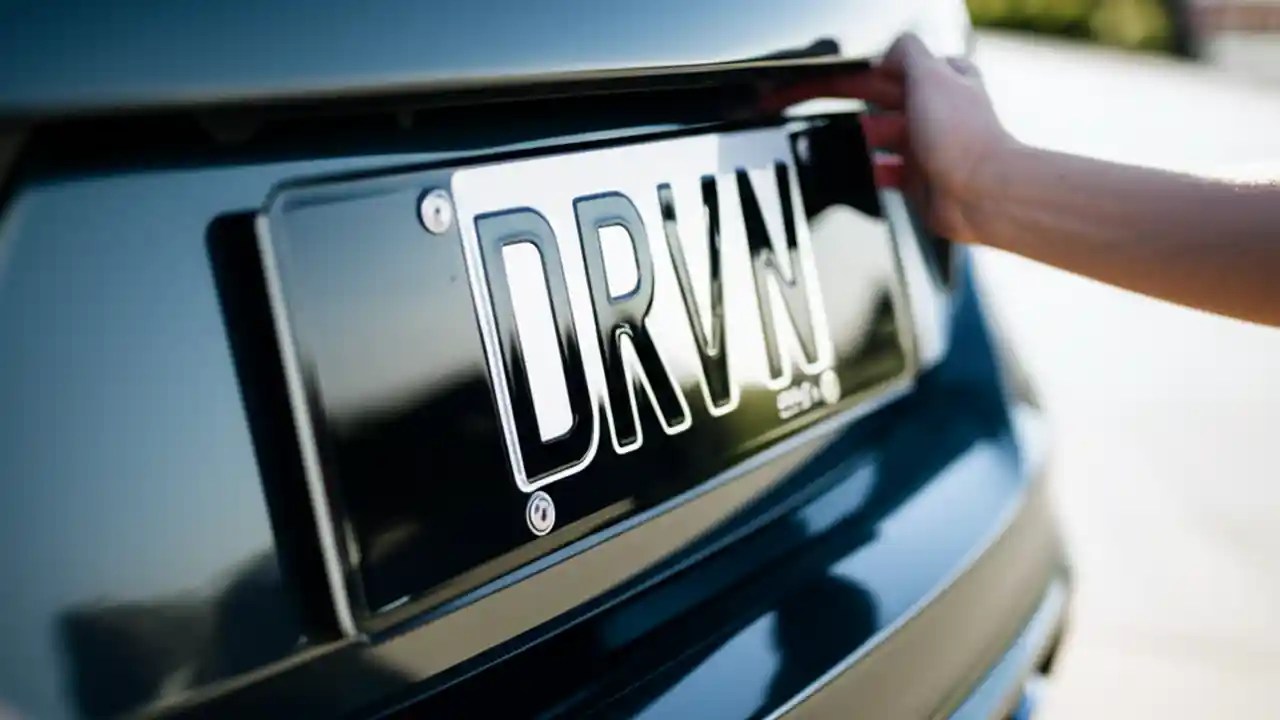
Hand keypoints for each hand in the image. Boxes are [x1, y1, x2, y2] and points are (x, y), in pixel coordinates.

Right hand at [761, 34, 1015, 244]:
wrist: (981, 194)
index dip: (853, 67)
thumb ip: (906, 53)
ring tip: (828, 135)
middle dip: (841, 98)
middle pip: (876, 98)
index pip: (887, 66)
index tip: (818, 72)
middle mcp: (935, 110)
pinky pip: (884, 170)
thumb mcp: (932, 73)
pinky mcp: (918, 178)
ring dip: (856, 134)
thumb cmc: (961, 136)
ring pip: (879, 133)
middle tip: (799, 99)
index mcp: (941, 78)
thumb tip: (885, 53)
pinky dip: (867, 169)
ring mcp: (926, 146)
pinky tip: (852, 169)